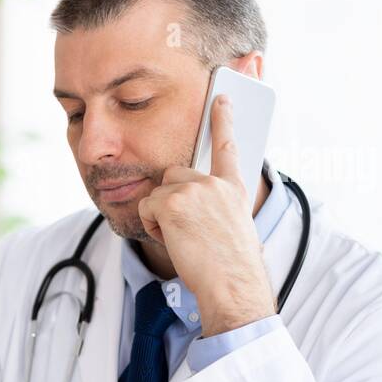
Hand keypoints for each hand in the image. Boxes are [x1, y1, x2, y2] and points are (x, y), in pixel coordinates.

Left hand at [136, 94, 275, 336]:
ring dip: (160, 216)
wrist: (233, 285)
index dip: (223, 119)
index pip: (227, 146)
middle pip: (173, 173)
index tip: (221, 95)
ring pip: (158, 192)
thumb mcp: (232, 227)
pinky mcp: (174, 201)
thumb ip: (217, 206)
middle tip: (185, 229)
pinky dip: (152, 225)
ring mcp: (195, 189)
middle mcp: (216, 183)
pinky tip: (174, 239)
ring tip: (184, 239)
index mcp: (234, 188)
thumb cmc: (231, 268)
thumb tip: (197, 210)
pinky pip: (147, 206)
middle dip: (169, 198)